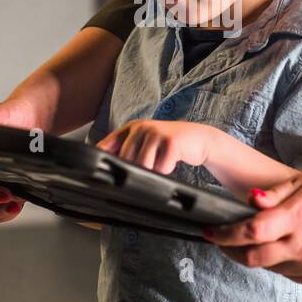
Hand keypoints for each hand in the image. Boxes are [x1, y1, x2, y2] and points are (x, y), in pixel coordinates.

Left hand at [95, 119, 213, 174]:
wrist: (198, 138)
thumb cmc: (169, 143)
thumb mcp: (145, 142)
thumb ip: (126, 150)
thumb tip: (105, 165)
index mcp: (132, 128)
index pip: (107, 146)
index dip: (104, 161)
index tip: (104, 174)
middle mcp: (141, 128)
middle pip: (127, 161)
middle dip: (138, 169)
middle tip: (152, 164)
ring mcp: (156, 133)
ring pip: (143, 166)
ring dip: (154, 170)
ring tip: (162, 161)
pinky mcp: (171, 142)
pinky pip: (162, 168)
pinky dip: (167, 169)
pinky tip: (172, 160)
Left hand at [206, 167, 301, 283]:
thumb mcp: (299, 181)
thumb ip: (272, 195)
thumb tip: (248, 201)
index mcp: (298, 217)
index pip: (251, 232)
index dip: (225, 235)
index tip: (210, 232)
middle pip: (254, 258)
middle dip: (232, 251)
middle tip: (223, 241)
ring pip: (270, 267)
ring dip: (260, 255)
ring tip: (265, 238)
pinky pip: (288, 274)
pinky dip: (280, 262)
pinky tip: (288, 246)